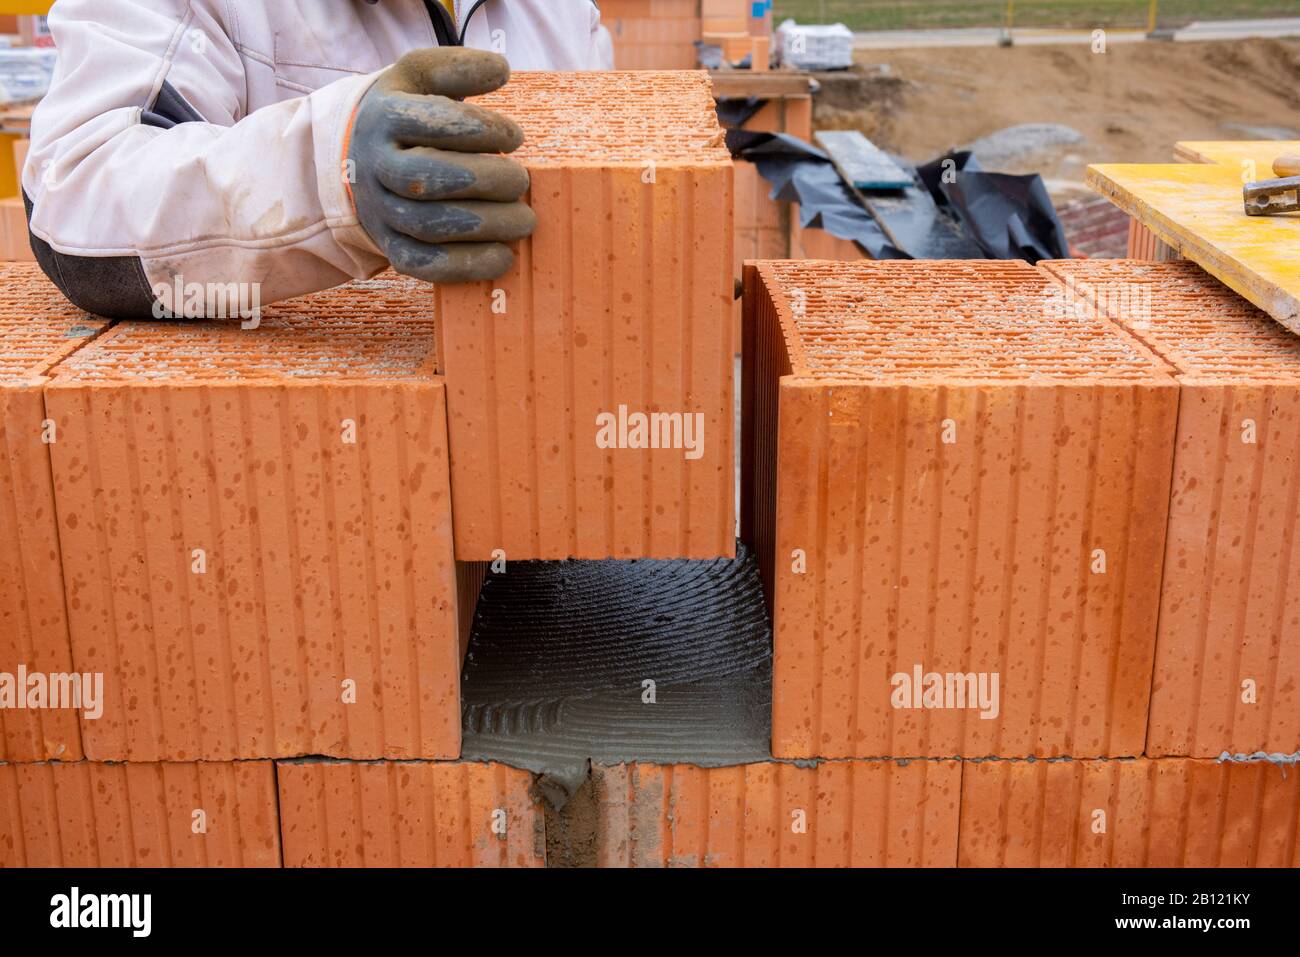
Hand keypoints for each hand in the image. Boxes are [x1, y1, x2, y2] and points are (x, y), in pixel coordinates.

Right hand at [347, 48, 534, 282]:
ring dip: (484, 226)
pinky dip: (465, 265)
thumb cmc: (407, 112)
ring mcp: (380, 210)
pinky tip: (503, 258)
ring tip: (525, 220)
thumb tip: (501, 70)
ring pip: (428, 225)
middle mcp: (375, 165)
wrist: (356, 156)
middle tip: (522, 180)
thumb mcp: (420, 77)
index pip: (430, 123)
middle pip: (426, 179)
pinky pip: (423, 264)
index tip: (515, 137)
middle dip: (484, 181)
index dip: (479, 130)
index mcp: (384, 117)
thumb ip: (458, 69)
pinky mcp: (390, 247)